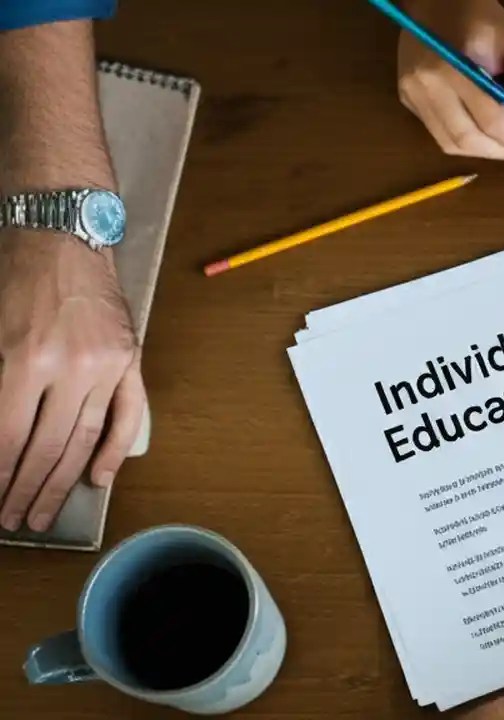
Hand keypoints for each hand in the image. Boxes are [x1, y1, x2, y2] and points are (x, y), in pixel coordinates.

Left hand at [0, 231, 145, 531]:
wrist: (64, 235)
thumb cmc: (16, 277)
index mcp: (25, 359)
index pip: (8, 436)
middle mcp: (70, 368)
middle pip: (46, 447)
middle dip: (24, 489)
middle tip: (12, 520)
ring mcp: (106, 366)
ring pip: (84, 438)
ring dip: (61, 481)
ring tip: (42, 511)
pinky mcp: (129, 359)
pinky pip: (127, 414)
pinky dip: (114, 449)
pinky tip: (100, 479)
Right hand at [397, 0, 503, 159]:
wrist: (434, 1)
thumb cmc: (478, 17)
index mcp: (452, 67)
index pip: (491, 120)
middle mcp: (426, 86)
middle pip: (469, 139)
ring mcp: (412, 95)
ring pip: (451, 144)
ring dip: (486, 151)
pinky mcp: (407, 100)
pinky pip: (439, 135)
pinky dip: (467, 142)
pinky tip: (484, 133)